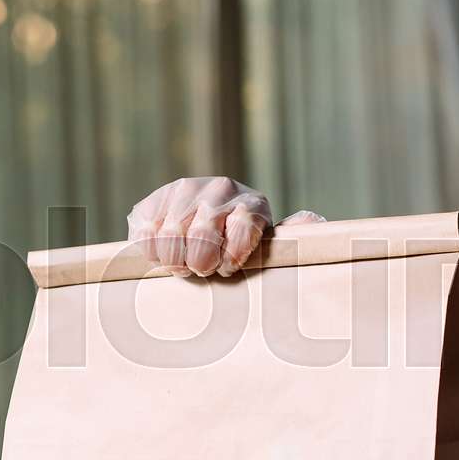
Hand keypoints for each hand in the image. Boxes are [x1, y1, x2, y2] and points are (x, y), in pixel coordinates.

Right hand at [127, 176, 324, 276]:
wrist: (206, 224)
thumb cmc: (244, 246)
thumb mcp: (271, 244)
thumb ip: (292, 238)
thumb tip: (313, 222)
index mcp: (251, 204)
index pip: (242, 226)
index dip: (232, 255)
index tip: (228, 267)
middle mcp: (218, 190)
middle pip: (202, 234)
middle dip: (201, 261)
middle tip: (203, 269)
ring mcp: (183, 192)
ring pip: (171, 235)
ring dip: (176, 259)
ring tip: (185, 264)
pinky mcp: (153, 201)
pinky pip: (145, 233)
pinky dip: (153, 251)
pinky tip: (165, 254)